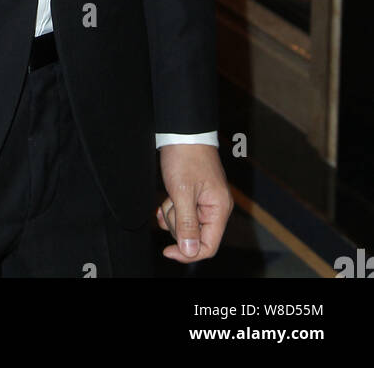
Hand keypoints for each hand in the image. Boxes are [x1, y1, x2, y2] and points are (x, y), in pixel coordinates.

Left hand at [157, 144, 232, 262]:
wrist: (182, 132)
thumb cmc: (185, 157)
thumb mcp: (182, 192)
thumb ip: (187, 224)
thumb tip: (190, 252)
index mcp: (219, 209)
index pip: (209, 246)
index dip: (188, 253)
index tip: (168, 250)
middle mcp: (216, 208)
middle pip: (195, 236)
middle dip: (177, 225)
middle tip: (171, 204)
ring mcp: (205, 202)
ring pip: (186, 225)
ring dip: (173, 215)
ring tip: (169, 197)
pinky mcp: (195, 196)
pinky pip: (183, 213)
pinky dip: (172, 210)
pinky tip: (165, 200)